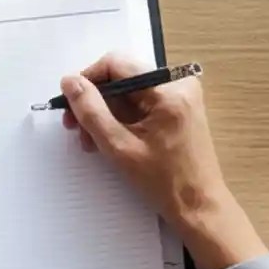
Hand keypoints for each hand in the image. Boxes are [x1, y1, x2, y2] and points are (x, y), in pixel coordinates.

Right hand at [61, 54, 266, 268]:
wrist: (199, 205)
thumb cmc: (163, 182)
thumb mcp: (119, 147)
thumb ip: (91, 111)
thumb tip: (69, 82)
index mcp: (168, 91)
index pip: (116, 64)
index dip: (88, 80)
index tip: (71, 104)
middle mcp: (178, 84)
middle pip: (122, 77)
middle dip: (95, 101)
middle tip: (75, 127)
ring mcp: (181, 94)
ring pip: (129, 91)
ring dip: (105, 112)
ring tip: (90, 140)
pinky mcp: (179, 106)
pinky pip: (141, 101)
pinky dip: (122, 117)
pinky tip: (109, 138)